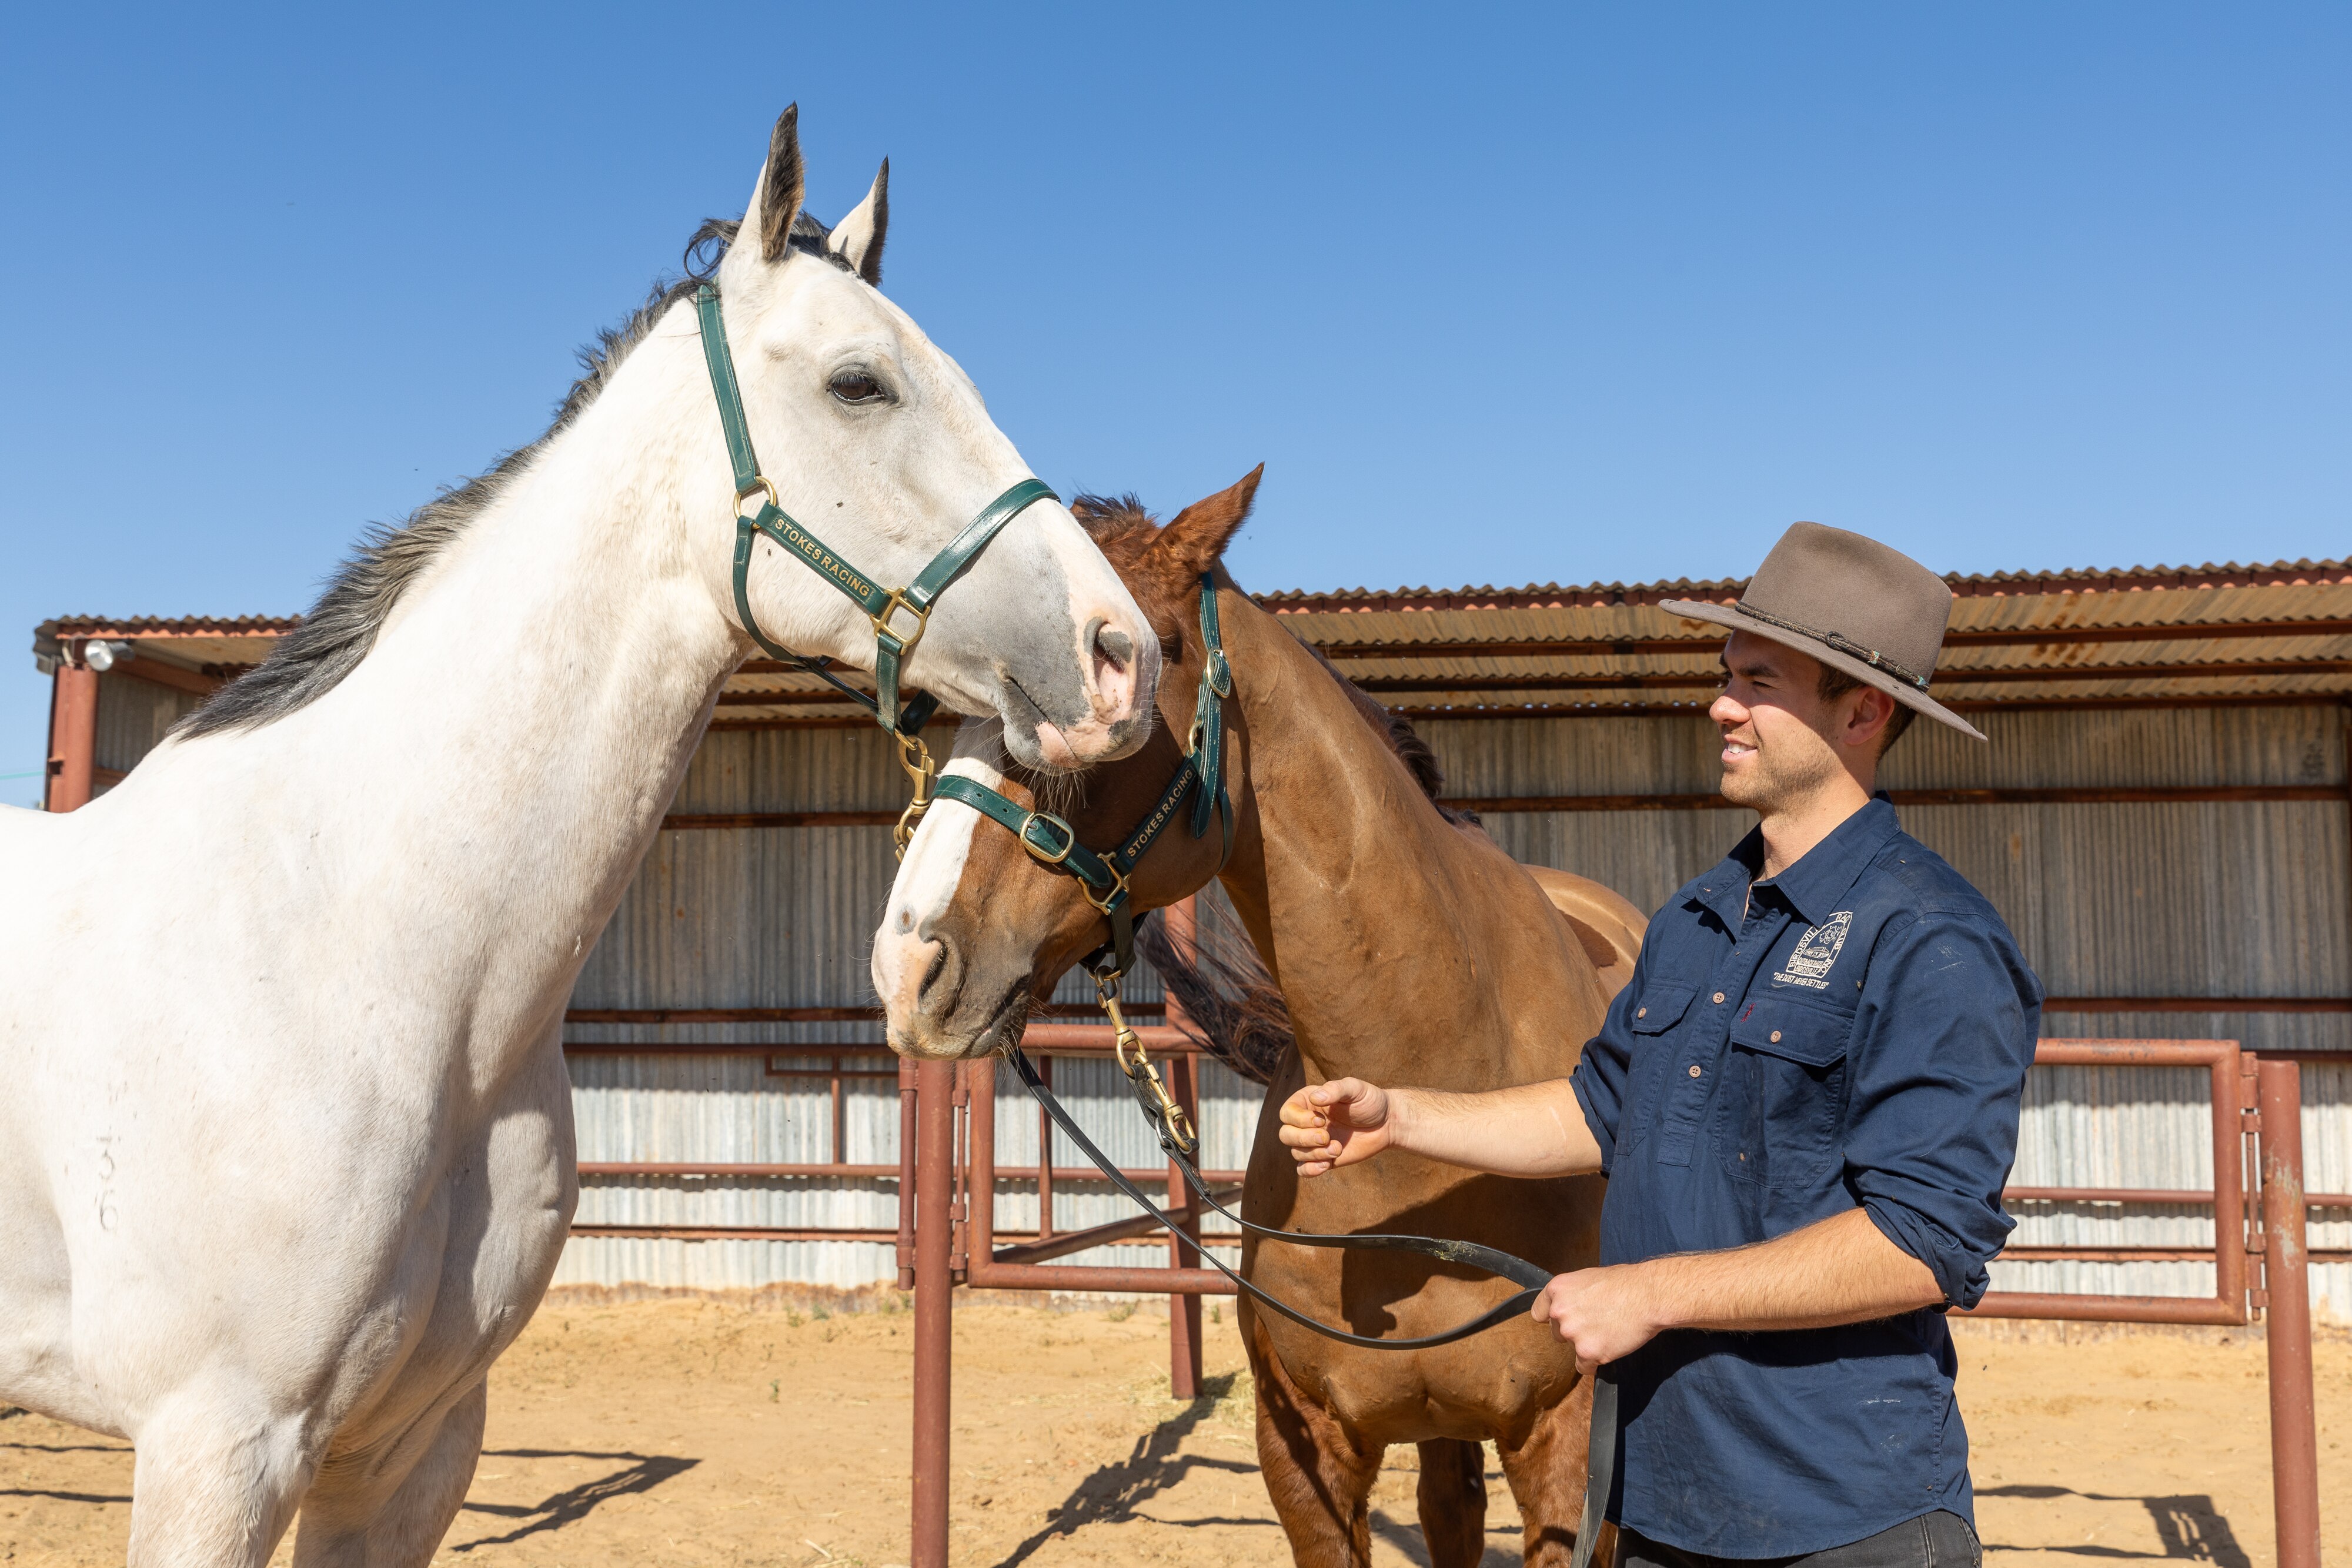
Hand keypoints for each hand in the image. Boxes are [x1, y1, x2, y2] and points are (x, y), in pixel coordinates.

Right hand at [1276, 1077, 1393, 1175]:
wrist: (1387, 1123)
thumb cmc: (1369, 1101)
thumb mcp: (1355, 1089)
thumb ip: (1335, 1090)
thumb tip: (1314, 1098)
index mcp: (1307, 1102)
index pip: (1287, 1113)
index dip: (1299, 1120)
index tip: (1321, 1120)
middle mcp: (1306, 1123)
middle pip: (1286, 1135)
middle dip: (1304, 1138)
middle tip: (1327, 1137)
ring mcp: (1313, 1142)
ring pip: (1296, 1152)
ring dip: (1314, 1153)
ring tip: (1337, 1149)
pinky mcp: (1322, 1158)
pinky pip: (1303, 1169)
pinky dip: (1309, 1170)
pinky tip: (1325, 1166)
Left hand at [1530, 1265, 1664, 1374]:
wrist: (1648, 1296)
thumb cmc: (1626, 1283)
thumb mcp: (1589, 1278)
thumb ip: (1573, 1295)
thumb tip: (1571, 1305)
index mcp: (1557, 1290)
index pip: (1539, 1312)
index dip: (1553, 1318)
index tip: (1562, 1321)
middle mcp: (1560, 1312)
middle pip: (1557, 1332)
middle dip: (1574, 1332)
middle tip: (1597, 1324)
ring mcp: (1573, 1333)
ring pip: (1572, 1349)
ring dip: (1586, 1346)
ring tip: (1608, 1332)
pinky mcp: (1588, 1352)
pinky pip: (1584, 1367)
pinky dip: (1594, 1363)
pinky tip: (1608, 1349)